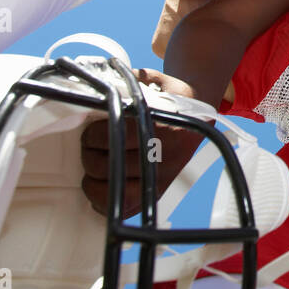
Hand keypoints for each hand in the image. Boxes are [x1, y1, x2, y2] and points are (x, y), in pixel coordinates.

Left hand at [79, 68, 205, 216]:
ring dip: (93, 180)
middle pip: (108, 164)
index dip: (93, 135)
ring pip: (114, 190)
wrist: (200, 118)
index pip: (116, 136)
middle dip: (89, 153)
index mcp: (163, 127)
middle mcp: (164, 156)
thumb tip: (98, 81)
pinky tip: (101, 187)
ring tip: (92, 167)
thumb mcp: (155, 81)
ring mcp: (162, 177)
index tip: (90, 131)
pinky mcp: (159, 191)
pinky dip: (107, 202)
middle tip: (89, 145)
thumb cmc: (172, 98)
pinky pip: (127, 208)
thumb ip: (129, 80)